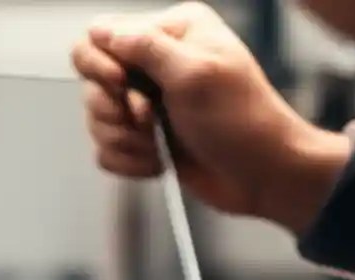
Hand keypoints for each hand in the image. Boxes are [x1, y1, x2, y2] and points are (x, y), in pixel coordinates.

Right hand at [71, 2, 349, 233]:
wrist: (262, 175)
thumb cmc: (241, 121)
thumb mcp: (195, 74)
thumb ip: (145, 47)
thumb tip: (99, 30)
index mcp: (171, 33)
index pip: (100, 36)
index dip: (100, 64)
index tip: (122, 85)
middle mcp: (155, 63)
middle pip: (92, 83)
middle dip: (117, 110)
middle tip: (151, 120)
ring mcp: (147, 102)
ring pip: (97, 121)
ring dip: (127, 140)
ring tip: (160, 144)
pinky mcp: (143, 138)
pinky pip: (107, 150)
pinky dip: (130, 161)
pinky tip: (160, 161)